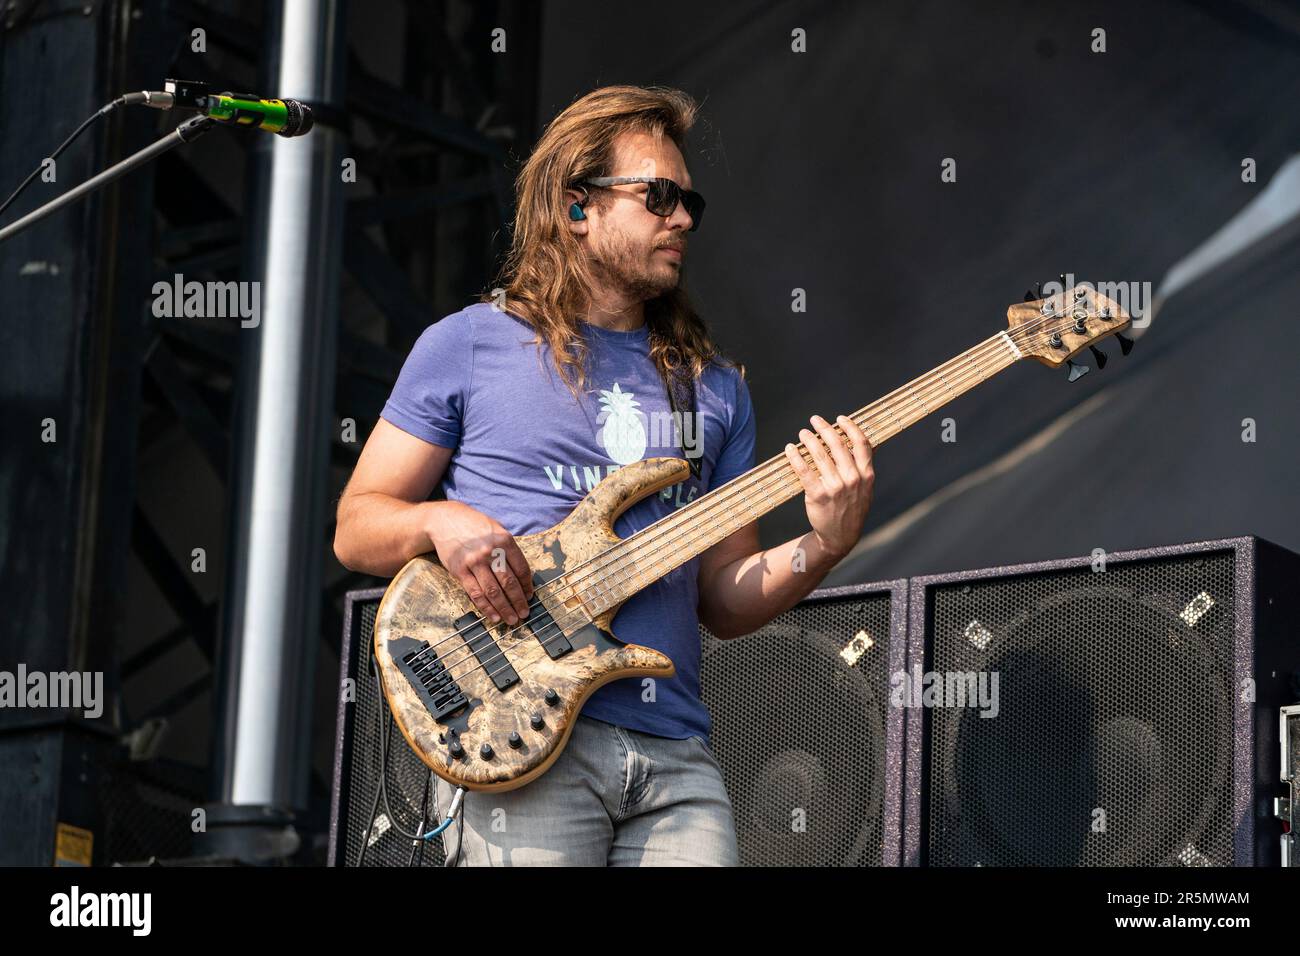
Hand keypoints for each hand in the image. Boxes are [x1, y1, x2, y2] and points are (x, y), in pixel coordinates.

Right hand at [425, 501, 533, 624]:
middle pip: (509, 583)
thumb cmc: (474, 526)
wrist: (444, 520)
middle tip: (524, 614)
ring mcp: (474, 562)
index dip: (527, 586)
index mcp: (504, 541)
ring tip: (512, 619)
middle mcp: (491, 552)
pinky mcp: (460, 571)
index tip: (529, 596)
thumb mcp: (496, 529)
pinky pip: (476, 593)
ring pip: (493, 591)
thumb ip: (509, 549)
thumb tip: (522, 575)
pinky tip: (494, 616)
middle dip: (518, 601)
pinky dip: (486, 607)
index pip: (521, 568)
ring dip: (505, 608)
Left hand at [784, 414, 874, 559]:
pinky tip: (789, 449)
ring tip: (803, 433)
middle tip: (815, 420)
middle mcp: (852, 479)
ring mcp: (835, 487)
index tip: (840, 418)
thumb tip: (863, 443)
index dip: (850, 427)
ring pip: (820, 454)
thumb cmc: (852, 509)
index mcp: (866, 475)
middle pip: (838, 444)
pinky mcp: (818, 495)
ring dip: (809, 439)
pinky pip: (804, 470)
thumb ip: (864, 467)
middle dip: (824, 428)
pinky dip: (795, 457)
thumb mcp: (866, 490)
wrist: (841, 537)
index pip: (861, 443)